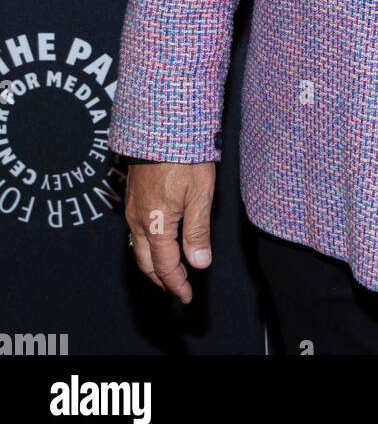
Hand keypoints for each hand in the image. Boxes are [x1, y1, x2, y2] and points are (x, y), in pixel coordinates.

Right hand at [124, 161, 215, 302]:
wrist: (161, 127)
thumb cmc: (184, 157)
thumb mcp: (200, 194)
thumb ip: (197, 231)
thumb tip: (199, 263)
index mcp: (156, 224)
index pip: (164, 266)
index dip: (176, 284)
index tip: (186, 296)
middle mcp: (138, 221)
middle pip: (146, 262)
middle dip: (162, 279)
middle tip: (178, 288)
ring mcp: (131, 209)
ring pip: (138, 248)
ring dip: (153, 264)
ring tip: (170, 271)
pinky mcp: (131, 197)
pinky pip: (135, 233)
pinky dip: (147, 247)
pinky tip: (159, 243)